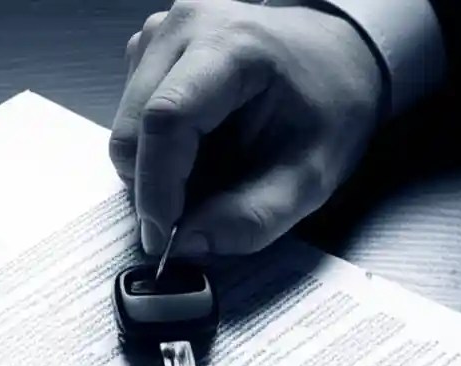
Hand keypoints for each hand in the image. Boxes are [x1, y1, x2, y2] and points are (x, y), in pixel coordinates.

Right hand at [110, 0, 384, 258]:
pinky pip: (127, 114)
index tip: (163, 236)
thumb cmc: (330, 104)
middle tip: (186, 218)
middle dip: (152, 186)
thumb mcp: (312, 174)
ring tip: (205, 171)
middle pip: (133, 127)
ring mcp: (162, 32)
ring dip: (152, 169)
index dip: (156, 186)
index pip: (167, 118)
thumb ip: (254, 217)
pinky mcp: (149, 46)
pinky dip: (151, 148)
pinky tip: (194, 145)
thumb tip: (187, 243)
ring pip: (124, 125)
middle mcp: (186, 27)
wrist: (336, 55)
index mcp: (234, 44)